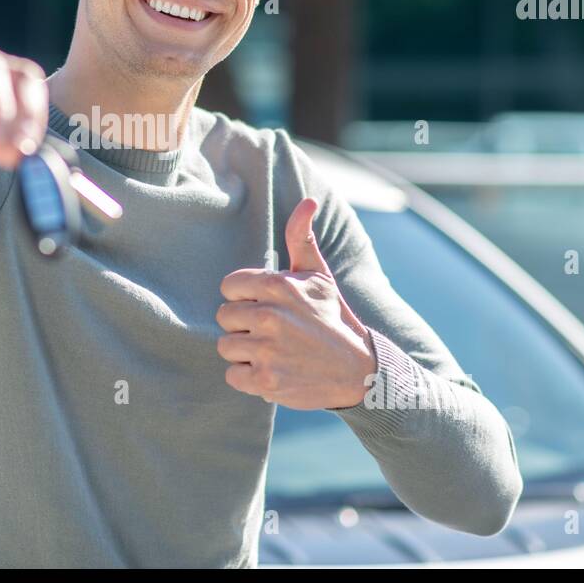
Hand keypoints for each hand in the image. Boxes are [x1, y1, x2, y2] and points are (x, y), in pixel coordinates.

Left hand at [216, 197, 376, 409]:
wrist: (359, 371)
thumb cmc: (332, 319)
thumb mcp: (318, 276)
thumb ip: (301, 238)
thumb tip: (307, 201)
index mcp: (277, 285)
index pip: (228, 287)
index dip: (245, 298)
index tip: (266, 307)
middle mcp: (269, 315)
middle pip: (223, 317)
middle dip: (244, 325)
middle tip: (273, 332)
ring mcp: (267, 350)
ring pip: (226, 346)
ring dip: (246, 352)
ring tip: (274, 352)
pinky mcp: (266, 380)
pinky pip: (232, 375)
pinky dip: (249, 378)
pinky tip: (274, 371)